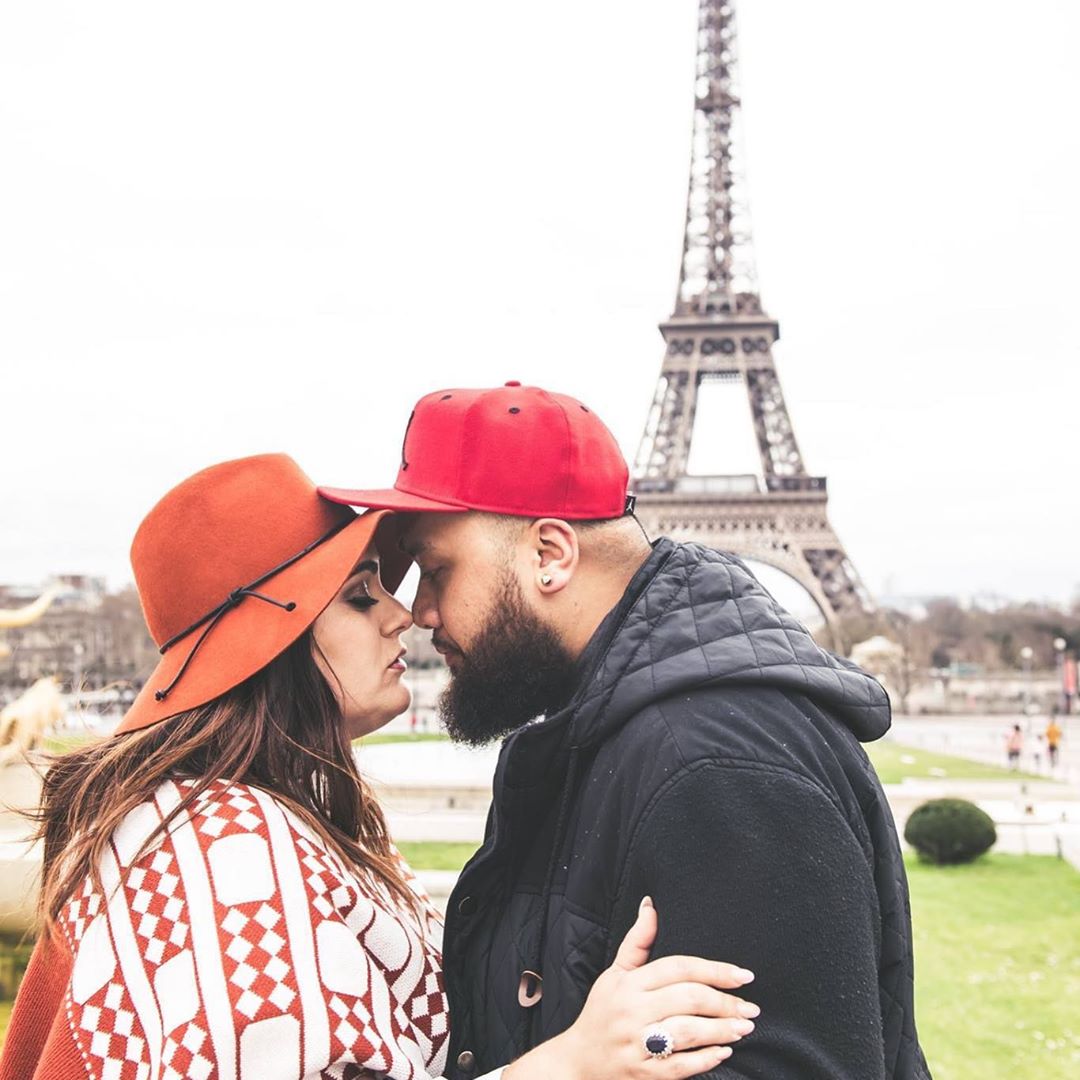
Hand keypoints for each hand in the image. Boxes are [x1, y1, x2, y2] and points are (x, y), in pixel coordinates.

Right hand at [505, 897, 758, 1079]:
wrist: (579, 1061)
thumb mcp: (615, 972)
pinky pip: (679, 1066)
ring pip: (687, 1032)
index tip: (743, 975)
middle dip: (725, 1002)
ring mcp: (637, 1043)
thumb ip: (638, 940)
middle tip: (750, 1007)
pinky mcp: (642, 1073)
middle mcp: (632, 1010)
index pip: (678, 968)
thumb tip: (651, 905)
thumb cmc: (602, 1012)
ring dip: (721, 1030)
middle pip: (687, 998)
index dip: (714, 969)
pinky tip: (723, 1052)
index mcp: (629, 983)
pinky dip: (705, 1060)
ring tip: (744, 1027)